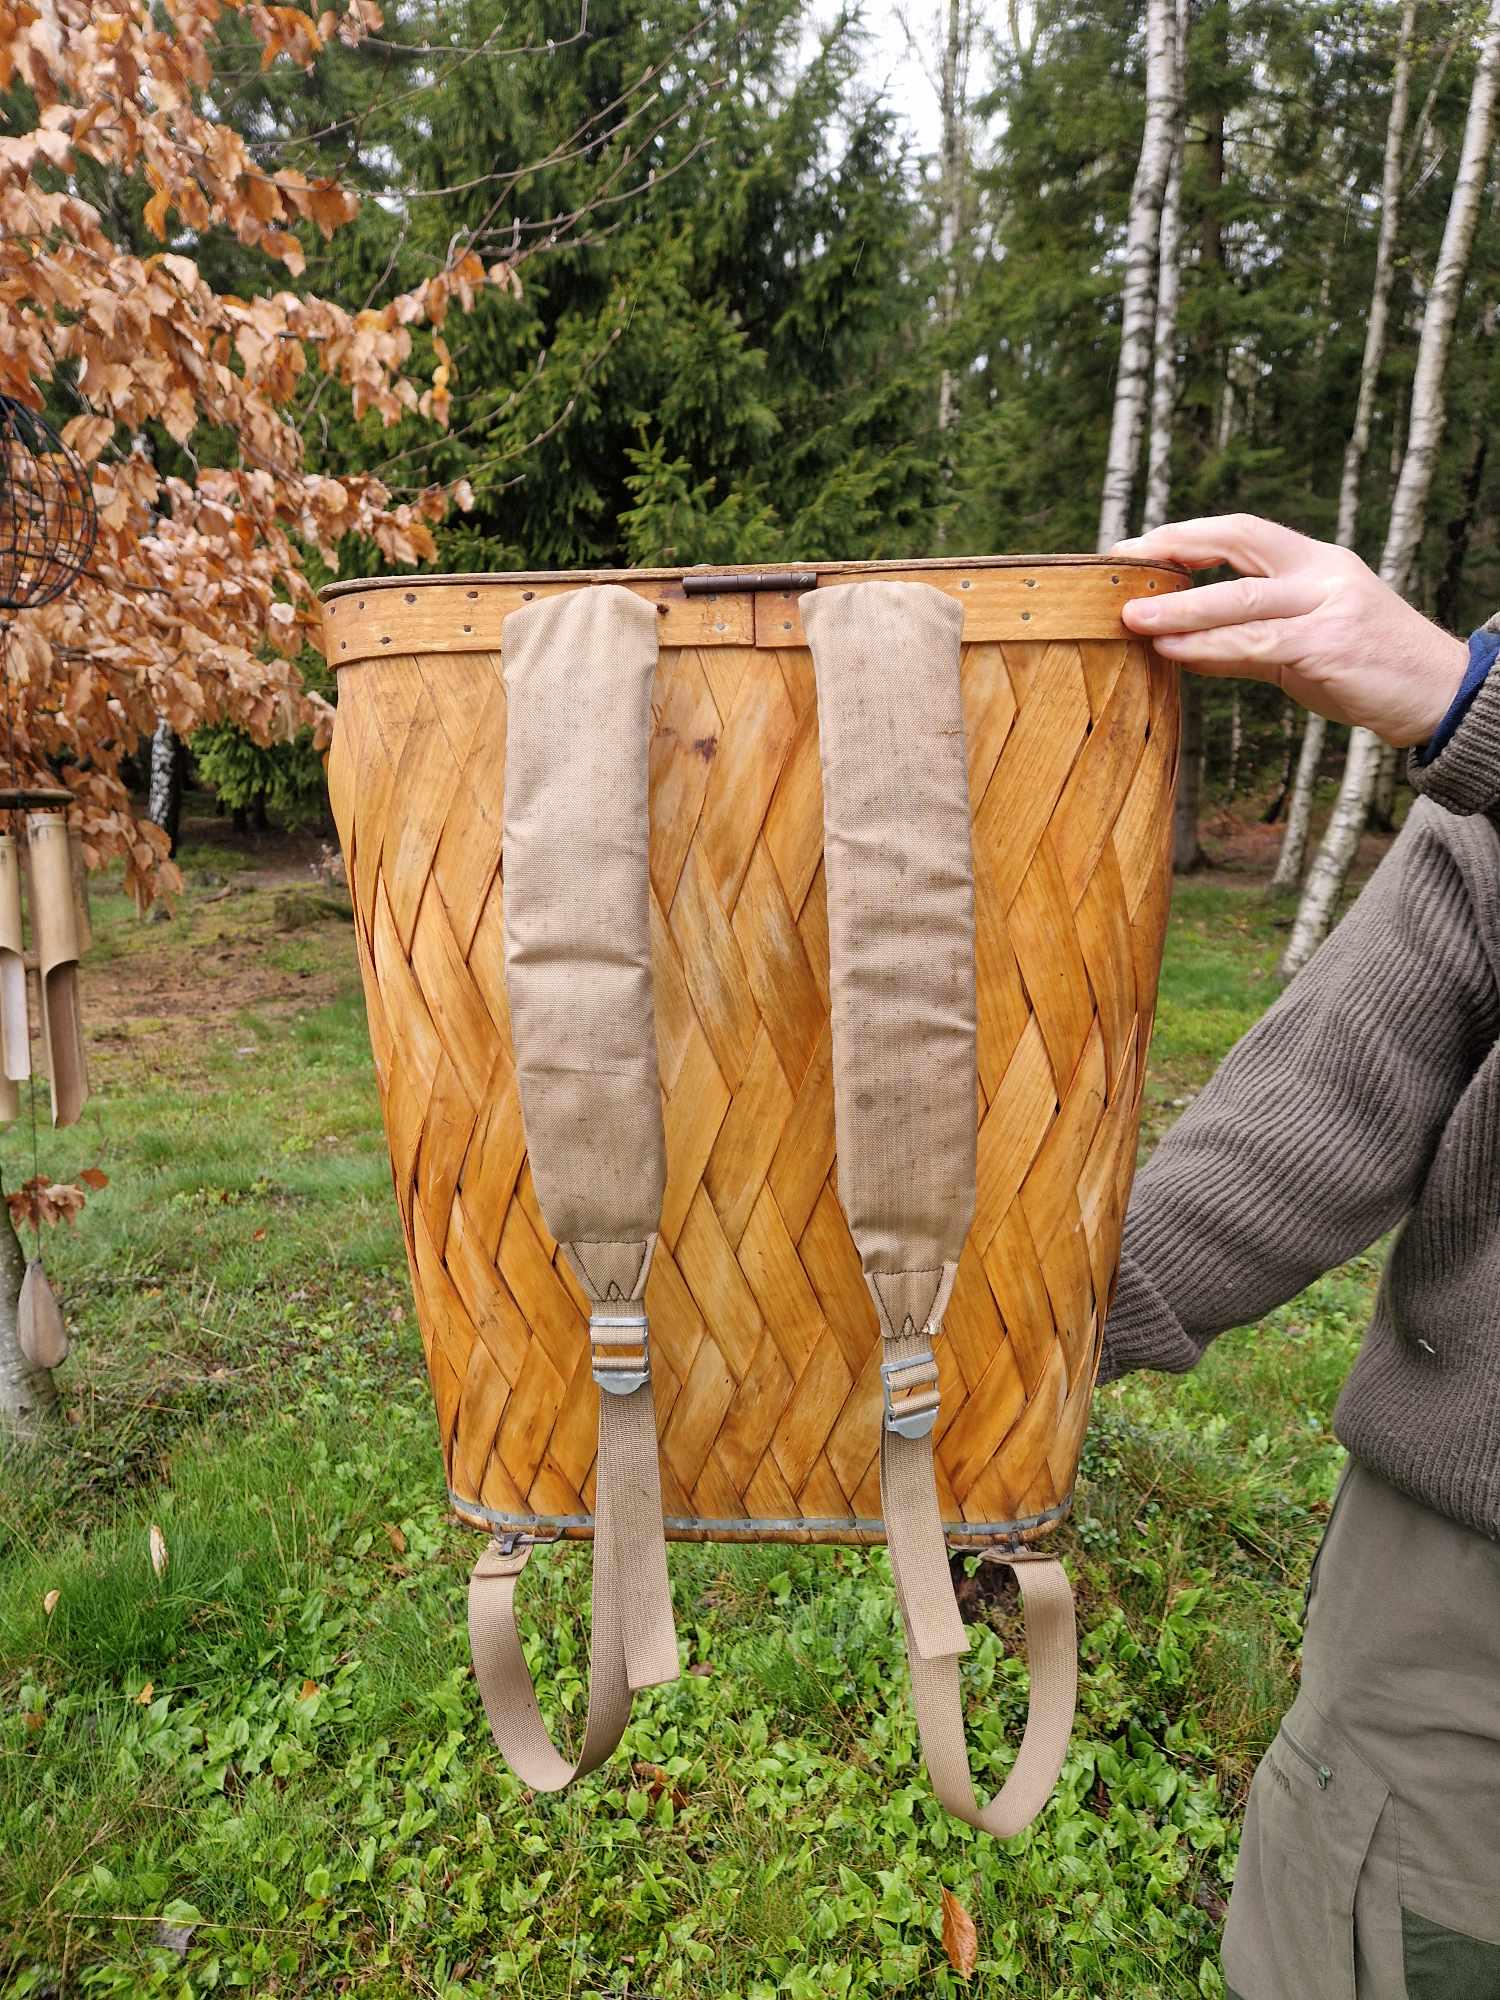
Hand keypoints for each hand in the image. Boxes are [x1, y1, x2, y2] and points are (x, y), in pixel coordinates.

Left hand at [1111, 513, 1469, 748]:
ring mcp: (1328, 607)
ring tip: (1132, 619)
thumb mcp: (1304, 641)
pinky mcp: (1328, 647)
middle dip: (1174, 552)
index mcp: (1316, 561)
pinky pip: (1254, 646)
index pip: (1243, 530)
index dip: (1188, 534)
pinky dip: (1208, 648)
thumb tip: (1178, 644)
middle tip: (1121, 566)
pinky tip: (1173, 651)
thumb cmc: (1366, 668)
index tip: (1139, 546)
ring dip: (1179, 610)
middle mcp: (1323, 572)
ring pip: (1238, 601)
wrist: (1437, 695)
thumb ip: (1246, 637)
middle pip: (1238, 544)